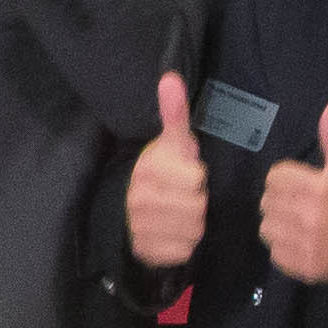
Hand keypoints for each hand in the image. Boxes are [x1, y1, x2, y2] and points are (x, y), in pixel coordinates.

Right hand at [124, 72, 208, 270]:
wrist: (129, 210)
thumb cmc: (163, 172)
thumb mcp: (172, 143)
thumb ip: (175, 113)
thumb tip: (170, 77)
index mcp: (148, 168)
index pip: (197, 179)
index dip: (196, 178)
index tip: (183, 175)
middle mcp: (139, 197)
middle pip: (198, 206)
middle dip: (195, 202)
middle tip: (180, 196)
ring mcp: (140, 226)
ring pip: (193, 230)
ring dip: (192, 224)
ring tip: (177, 214)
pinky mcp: (145, 250)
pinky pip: (184, 250)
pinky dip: (183, 244)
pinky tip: (170, 233)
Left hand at [256, 97, 327, 285]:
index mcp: (318, 188)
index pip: (274, 177)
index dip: (286, 178)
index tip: (303, 184)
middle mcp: (309, 217)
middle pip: (267, 202)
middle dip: (282, 200)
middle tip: (302, 204)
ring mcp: (306, 245)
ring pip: (267, 228)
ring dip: (280, 224)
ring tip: (300, 223)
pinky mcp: (305, 268)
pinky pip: (276, 253)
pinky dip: (286, 248)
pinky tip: (304, 242)